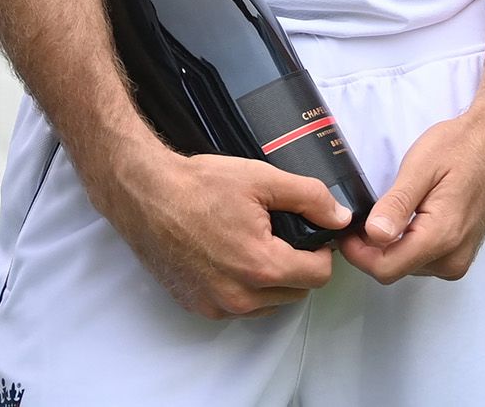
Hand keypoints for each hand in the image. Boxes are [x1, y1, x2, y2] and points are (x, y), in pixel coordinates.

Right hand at [95, 141, 350, 319]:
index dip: (319, 249)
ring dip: (269, 280)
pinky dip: (241, 287)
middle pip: (295, 291)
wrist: (145, 192)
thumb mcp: (259, 177)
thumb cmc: (197, 184)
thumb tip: (340, 216)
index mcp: (262, 266)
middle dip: (295, 264)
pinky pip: (238, 306)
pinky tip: (226, 255)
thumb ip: (308, 196)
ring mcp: (218, 305)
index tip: (306, 232)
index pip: (319, 274)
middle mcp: (242, 296)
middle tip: (276, 233)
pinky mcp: (198, 307)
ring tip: (249, 242)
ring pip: (268, 303)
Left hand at [340, 112, 484, 285]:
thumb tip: (374, 235)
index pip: (387, 268)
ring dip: (386, 246)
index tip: (342, 229)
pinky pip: (421, 259)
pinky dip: (403, 243)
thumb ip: (397, 205)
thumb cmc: (457, 149)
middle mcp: (452, 259)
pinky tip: (399, 219)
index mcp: (442, 237)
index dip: (357, 253)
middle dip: (369, 249)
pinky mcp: (458, 253)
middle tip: (355, 215)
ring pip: (406, 265)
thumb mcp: (419, 169)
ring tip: (380, 212)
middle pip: (394, 269)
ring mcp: (458, 259)